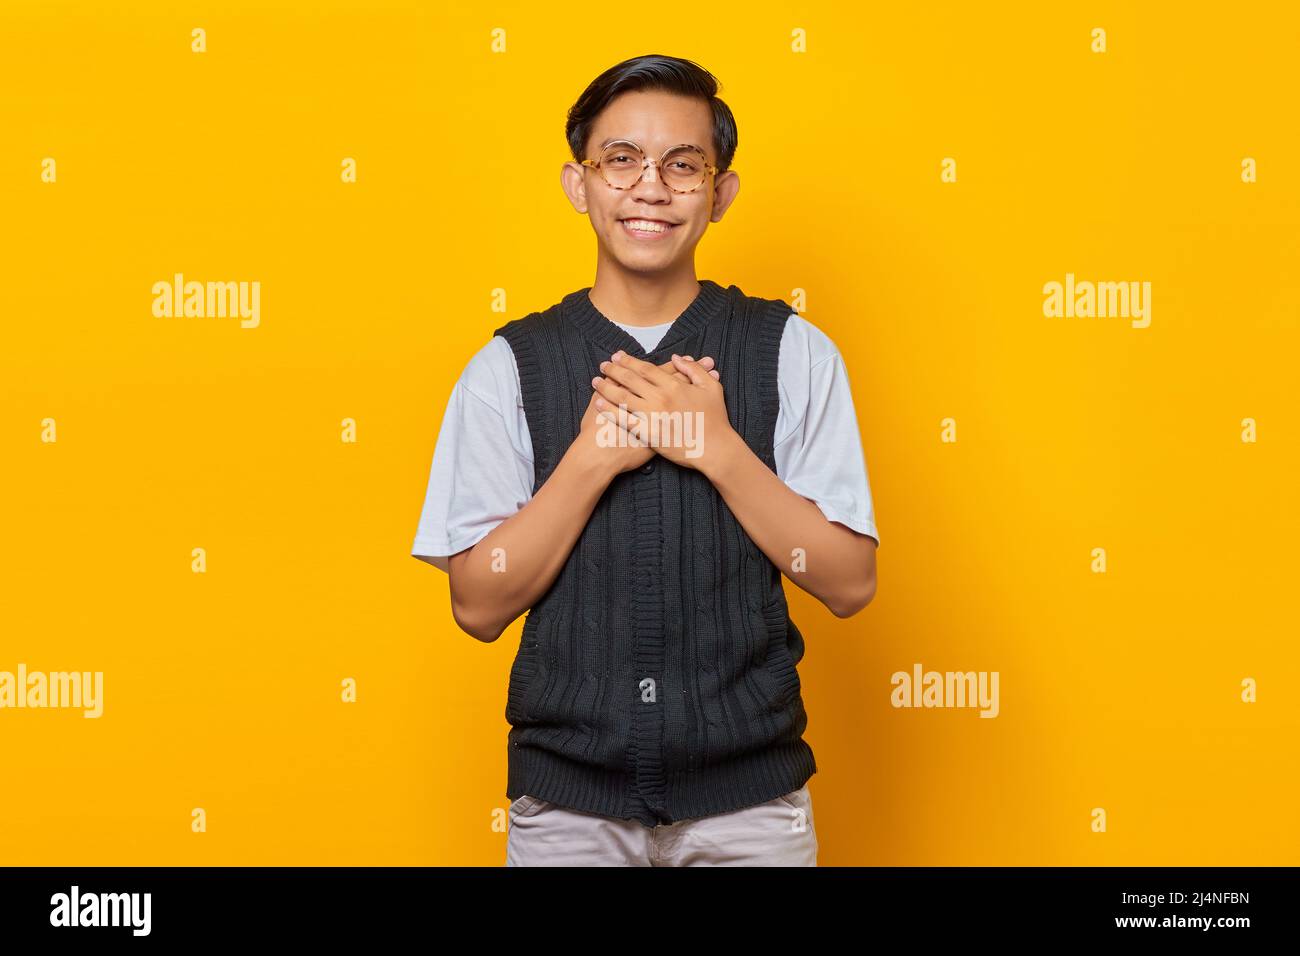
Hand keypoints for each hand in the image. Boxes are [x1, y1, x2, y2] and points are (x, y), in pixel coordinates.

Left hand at [593, 351, 732, 471]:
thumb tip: (677, 358)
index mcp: (674, 385)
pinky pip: (624, 419)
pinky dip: (610, 410)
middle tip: (604, 364)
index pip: (646, 368)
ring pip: (623, 396)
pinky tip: (599, 404)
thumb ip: (694, 370)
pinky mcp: (648, 433)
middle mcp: (660, 397)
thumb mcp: (711, 388)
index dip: (630, 360)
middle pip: (630, 379)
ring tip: (596, 380)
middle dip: (614, 370)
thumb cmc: (715, 420)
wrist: (715, 449)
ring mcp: (652, 415)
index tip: (618, 356)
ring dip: (606, 387)